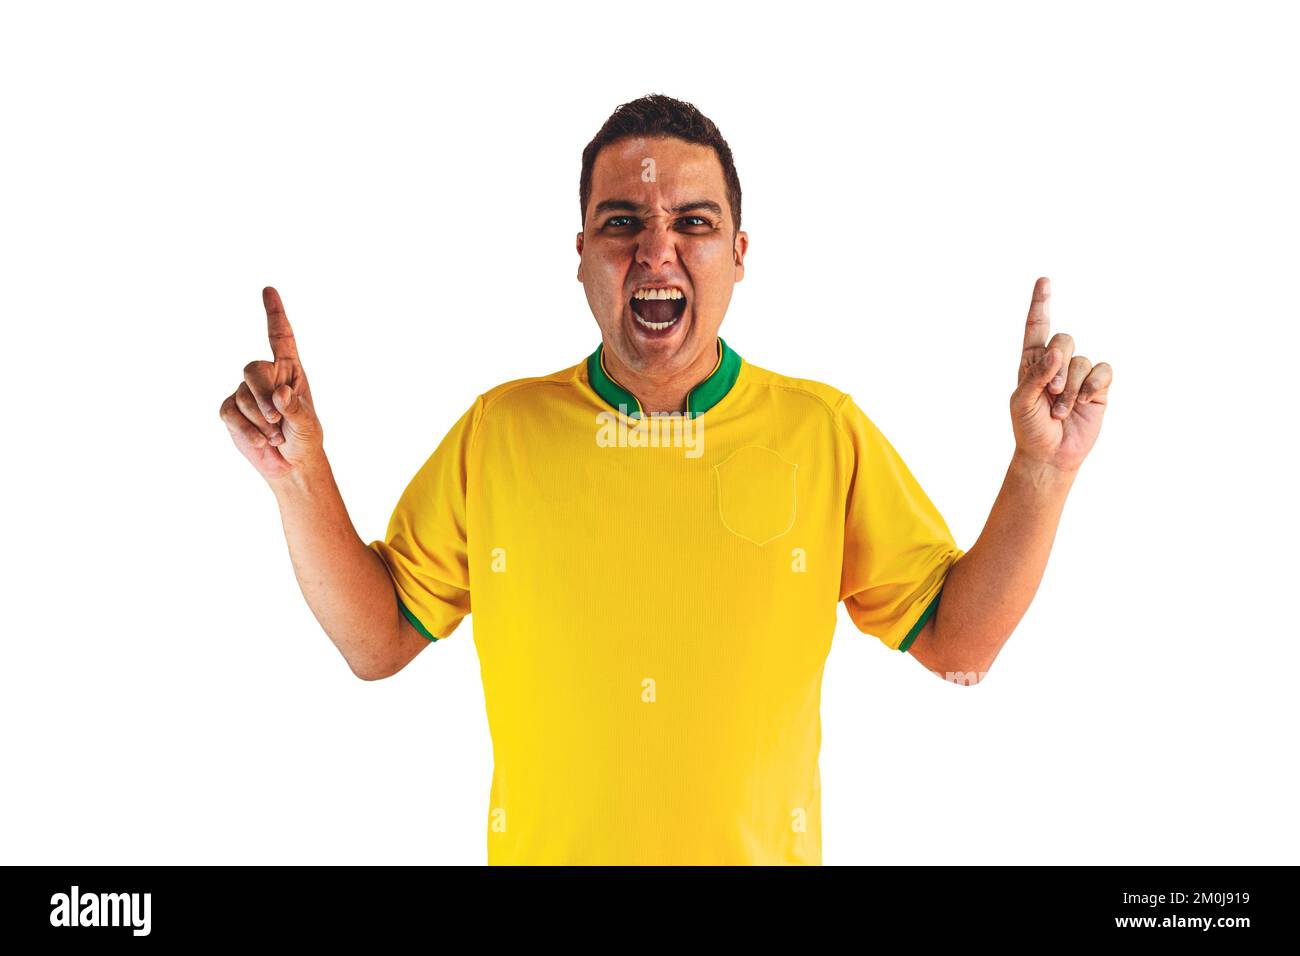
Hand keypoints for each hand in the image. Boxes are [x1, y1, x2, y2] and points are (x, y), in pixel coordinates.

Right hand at [218, 287, 322, 481]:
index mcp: (290, 371)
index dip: (275, 314)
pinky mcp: (232, 411)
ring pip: (243, 395)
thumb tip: (282, 394)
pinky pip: (230, 412)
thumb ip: (295, 408)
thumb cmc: (305, 439)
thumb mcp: (307, 425)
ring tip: (276, 435)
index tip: (269, 290)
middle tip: (278, 420)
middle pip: (252, 368)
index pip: (281, 337)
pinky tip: (262, 441)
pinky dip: (246, 429)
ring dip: (260, 420)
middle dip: (262, 395)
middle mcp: (267, 376)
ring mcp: (247, 392)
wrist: (290, 464)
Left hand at [1010, 277, 1112, 473]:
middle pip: (1064, 339)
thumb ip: (1036, 375)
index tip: (1044, 281)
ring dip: (1071, 388)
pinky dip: (1092, 386)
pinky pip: (1102, 371)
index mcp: (1032, 362)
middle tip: (1051, 393)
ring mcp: (1079, 374)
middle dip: (1057, 367)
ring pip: (1082, 360)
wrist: (1050, 454)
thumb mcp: (1022, 402)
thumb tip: (1055, 352)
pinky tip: (1084, 403)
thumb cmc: (1030, 428)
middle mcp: (1056, 363)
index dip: (1041, 304)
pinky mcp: (1098, 387)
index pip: (1036, 327)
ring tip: (1061, 410)